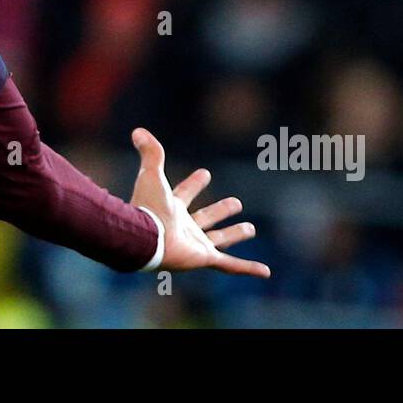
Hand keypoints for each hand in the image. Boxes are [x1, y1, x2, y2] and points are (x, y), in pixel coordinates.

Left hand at [129, 127, 270, 276]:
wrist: (147, 237)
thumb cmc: (148, 207)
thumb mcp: (152, 174)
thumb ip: (150, 153)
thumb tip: (137, 130)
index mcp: (171, 208)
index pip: (185, 193)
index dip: (194, 183)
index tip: (205, 173)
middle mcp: (183, 227)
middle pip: (205, 218)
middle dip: (219, 210)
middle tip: (236, 202)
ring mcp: (195, 244)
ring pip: (219, 240)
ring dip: (234, 235)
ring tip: (250, 229)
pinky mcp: (205, 258)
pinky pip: (231, 264)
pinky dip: (248, 268)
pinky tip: (265, 271)